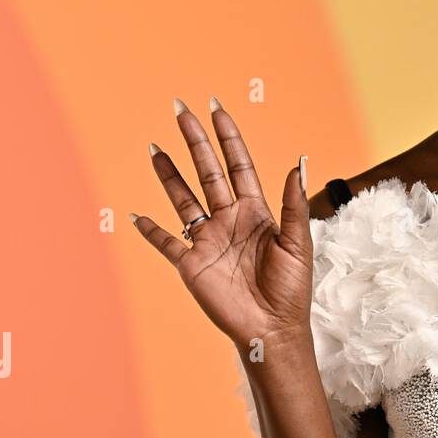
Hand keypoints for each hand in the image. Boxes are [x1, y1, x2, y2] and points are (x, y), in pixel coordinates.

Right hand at [131, 98, 313, 349]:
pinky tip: (137, 214)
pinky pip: (166, 243)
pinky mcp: (191, 264)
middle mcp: (229, 220)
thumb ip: (294, 203)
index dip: (227, 137)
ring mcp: (207, 240)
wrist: (273, 328)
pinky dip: (150, 230)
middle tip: (180, 109)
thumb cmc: (291, 288)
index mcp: (256, 211)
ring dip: (168, 174)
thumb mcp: (298, 242)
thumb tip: (300, 162)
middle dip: (195, 141)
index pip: (238, 165)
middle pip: (207, 171)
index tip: (216, 109)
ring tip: (154, 147)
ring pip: (183, 199)